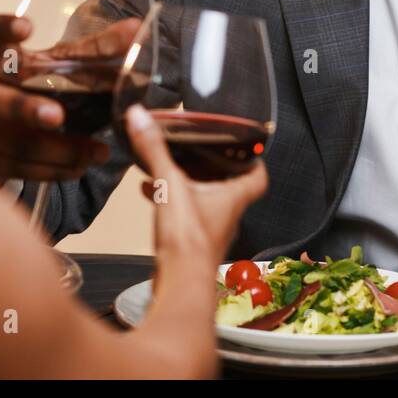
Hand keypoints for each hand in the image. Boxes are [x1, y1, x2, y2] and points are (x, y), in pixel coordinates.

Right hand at [0, 14, 141, 181]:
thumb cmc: (27, 88)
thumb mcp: (55, 66)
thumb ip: (94, 50)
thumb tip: (135, 30)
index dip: (2, 28)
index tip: (27, 27)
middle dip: (22, 109)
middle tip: (57, 116)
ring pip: (9, 142)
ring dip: (56, 150)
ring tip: (96, 152)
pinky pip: (15, 168)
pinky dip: (51, 170)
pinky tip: (79, 167)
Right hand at [122, 104, 268, 268]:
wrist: (179, 283)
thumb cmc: (187, 236)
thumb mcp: (169, 183)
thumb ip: (154, 150)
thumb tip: (139, 114)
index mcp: (233, 196)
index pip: (258, 177)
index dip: (255, 160)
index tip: (246, 147)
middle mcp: (227, 214)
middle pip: (229, 186)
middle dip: (214, 168)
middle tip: (199, 151)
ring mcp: (211, 232)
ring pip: (205, 202)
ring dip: (189, 186)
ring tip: (167, 169)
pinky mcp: (192, 245)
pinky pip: (185, 217)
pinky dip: (171, 203)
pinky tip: (149, 194)